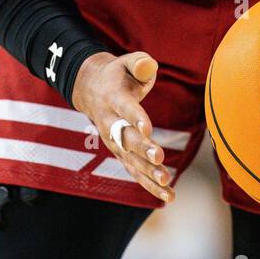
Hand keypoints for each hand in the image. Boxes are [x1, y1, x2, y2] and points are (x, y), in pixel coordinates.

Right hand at [71, 51, 174, 202]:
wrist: (91, 90)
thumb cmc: (119, 75)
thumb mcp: (127, 62)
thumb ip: (140, 63)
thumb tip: (150, 66)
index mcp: (113, 98)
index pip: (125, 109)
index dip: (135, 118)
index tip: (148, 129)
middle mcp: (110, 123)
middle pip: (126, 138)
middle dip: (142, 149)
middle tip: (159, 159)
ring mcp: (113, 142)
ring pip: (130, 160)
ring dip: (148, 172)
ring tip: (167, 183)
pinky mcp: (120, 154)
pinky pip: (134, 172)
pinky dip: (150, 185)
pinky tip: (168, 196)